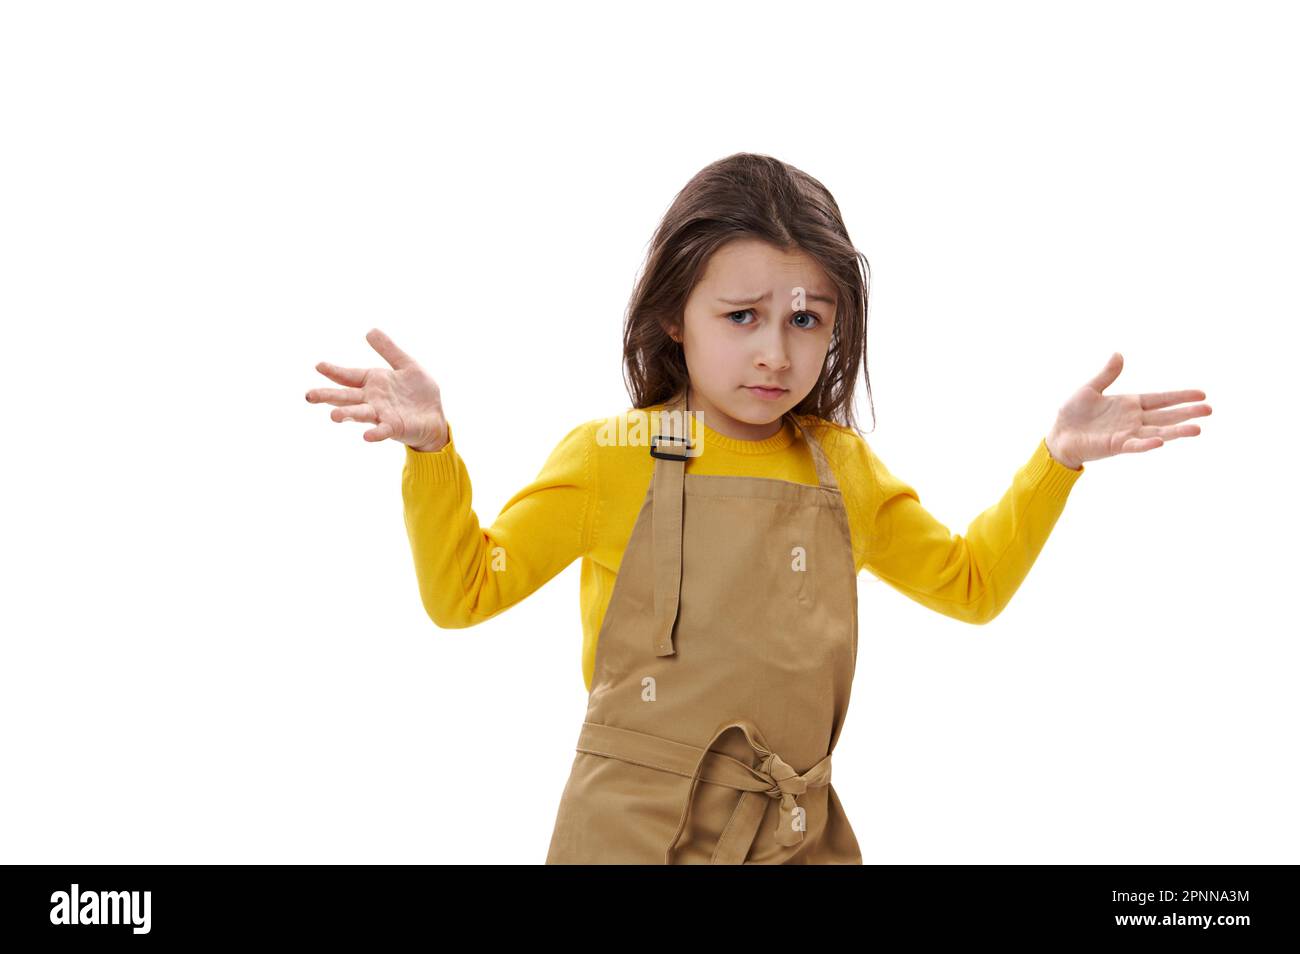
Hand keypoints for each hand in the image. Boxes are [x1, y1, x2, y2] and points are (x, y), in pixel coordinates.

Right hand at [305, 328, 448, 451]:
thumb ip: (389, 350)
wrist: (435, 416)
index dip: (334, 371)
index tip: (319, 366)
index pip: (349, 376)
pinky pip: (383, 430)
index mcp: (373, 382)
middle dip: (327, 396)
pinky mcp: (394, 427)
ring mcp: (382, 414)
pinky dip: (376, 433)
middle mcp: (372, 399)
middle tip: (308, 396)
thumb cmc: (419, 392)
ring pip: (360, 414)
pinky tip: (366, 436)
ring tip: (333, 416)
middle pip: (346, 396)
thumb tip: (370, 331)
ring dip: (347, 414)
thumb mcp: (407, 365)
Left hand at [1044, 353, 1210, 469]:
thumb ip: (1107, 375)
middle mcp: (1133, 419)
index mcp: (1130, 404)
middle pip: (1166, 416)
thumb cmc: (1072, 413)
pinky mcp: (1116, 445)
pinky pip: (1135, 445)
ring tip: (1197, 429)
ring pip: (1157, 432)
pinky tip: (1161, 441)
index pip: (1161, 399)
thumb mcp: (1090, 389)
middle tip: (1210, 410)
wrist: (1058, 434)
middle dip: (1187, 412)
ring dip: (1176, 431)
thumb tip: (1118, 354)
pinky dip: (1147, 444)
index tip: (1202, 394)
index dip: (1180, 396)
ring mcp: (1127, 433)